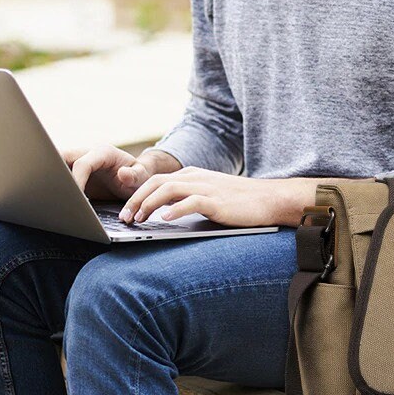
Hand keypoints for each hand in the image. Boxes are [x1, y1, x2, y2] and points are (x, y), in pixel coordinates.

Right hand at [61, 143, 179, 200]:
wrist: (135, 176)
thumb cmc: (139, 176)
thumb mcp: (142, 176)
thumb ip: (135, 175)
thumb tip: (123, 174)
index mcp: (103, 152)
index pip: (83, 164)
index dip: (76, 180)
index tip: (76, 197)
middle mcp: (88, 153)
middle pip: (62, 156)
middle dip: (53, 171)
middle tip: (52, 192)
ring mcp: (79, 161)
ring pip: (56, 162)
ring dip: (51, 176)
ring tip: (48, 195)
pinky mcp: (74, 171)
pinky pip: (59, 173)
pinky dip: (54, 182)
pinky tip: (53, 197)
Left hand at [119, 166, 287, 227]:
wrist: (269, 199)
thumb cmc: (239, 201)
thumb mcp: (208, 195)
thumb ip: (187, 198)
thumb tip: (162, 212)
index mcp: (191, 175)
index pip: (156, 181)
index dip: (137, 195)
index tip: (126, 212)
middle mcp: (195, 177)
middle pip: (156, 183)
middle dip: (136, 200)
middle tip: (124, 218)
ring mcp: (206, 187)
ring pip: (168, 189)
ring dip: (148, 205)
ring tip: (138, 220)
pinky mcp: (217, 201)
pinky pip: (191, 202)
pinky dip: (175, 209)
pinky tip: (164, 220)